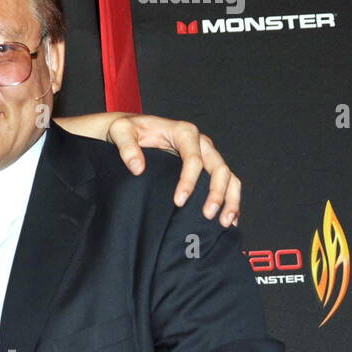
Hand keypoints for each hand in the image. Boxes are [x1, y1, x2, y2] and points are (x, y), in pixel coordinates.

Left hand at [105, 114, 240, 225]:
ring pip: (227, 175)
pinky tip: (229, 218)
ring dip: (230, 199)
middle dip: (216, 193)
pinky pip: (226, 181)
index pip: (194, 159)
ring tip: (224, 222)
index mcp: (184, 132)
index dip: (189, 181)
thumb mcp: (121, 132)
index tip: (179, 201)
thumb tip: (138, 168)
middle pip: (219, 168)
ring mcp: (206, 153)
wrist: (131, 129)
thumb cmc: (127, 129)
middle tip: (207, 214)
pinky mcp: (206, 164)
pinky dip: (230, 198)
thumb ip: (127, 148)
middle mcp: (200, 142)